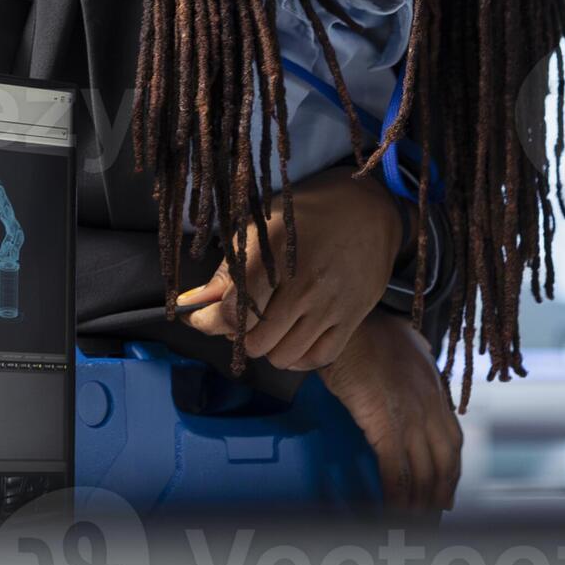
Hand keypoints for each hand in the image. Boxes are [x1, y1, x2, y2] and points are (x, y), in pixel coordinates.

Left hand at [174, 168, 404, 373]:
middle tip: (239, 318)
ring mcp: (330, 305)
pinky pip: (318, 358)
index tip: (199, 318)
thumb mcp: (261, 227)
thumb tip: (196, 302)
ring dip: (268, 347)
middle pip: (255, 342)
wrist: (369, 207)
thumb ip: (227, 269)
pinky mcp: (352, 316)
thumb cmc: (308, 213)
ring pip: (283, 356)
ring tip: (268, 326)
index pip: (230, 313)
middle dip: (237, 335)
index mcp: (274, 257)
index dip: (207, 322)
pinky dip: (299, 357)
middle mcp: (304, 286)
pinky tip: (292, 339)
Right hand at [318, 312, 462, 510]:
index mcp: (435, 391)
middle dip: (438, 497)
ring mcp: (411, 416)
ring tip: (410, 527)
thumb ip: (415, 359)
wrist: (346, 324)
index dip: (450, 474)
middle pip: (445, 464)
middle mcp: (430, 406)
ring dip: (419, 504)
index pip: (452, 442)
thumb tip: (416, 356)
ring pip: (424, 472)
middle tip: (430, 522)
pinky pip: (397, 470)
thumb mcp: (404, 345)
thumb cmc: (365, 331)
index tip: (446, 498)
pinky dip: (396, 495)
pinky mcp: (386, 423)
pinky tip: (389, 511)